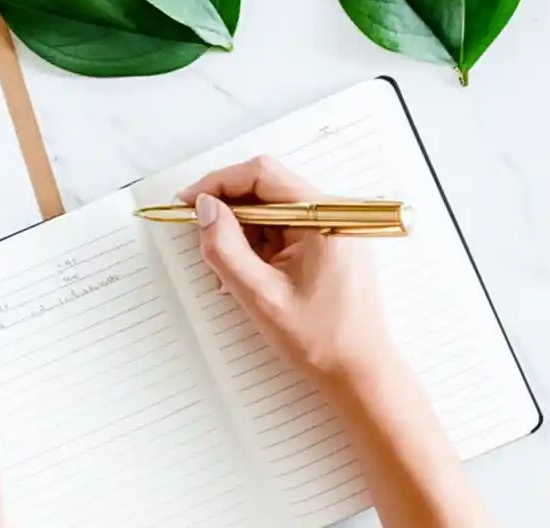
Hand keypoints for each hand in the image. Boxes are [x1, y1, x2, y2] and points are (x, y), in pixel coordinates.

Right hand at [178, 156, 400, 389]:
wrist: (360, 375)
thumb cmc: (320, 341)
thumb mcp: (260, 295)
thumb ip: (225, 248)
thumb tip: (204, 208)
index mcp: (324, 217)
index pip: (262, 175)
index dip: (218, 183)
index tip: (188, 203)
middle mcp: (332, 214)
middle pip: (265, 189)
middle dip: (228, 210)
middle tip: (198, 234)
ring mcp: (331, 229)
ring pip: (270, 210)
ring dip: (241, 232)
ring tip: (226, 272)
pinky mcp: (326, 245)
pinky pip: (282, 230)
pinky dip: (257, 247)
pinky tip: (246, 275)